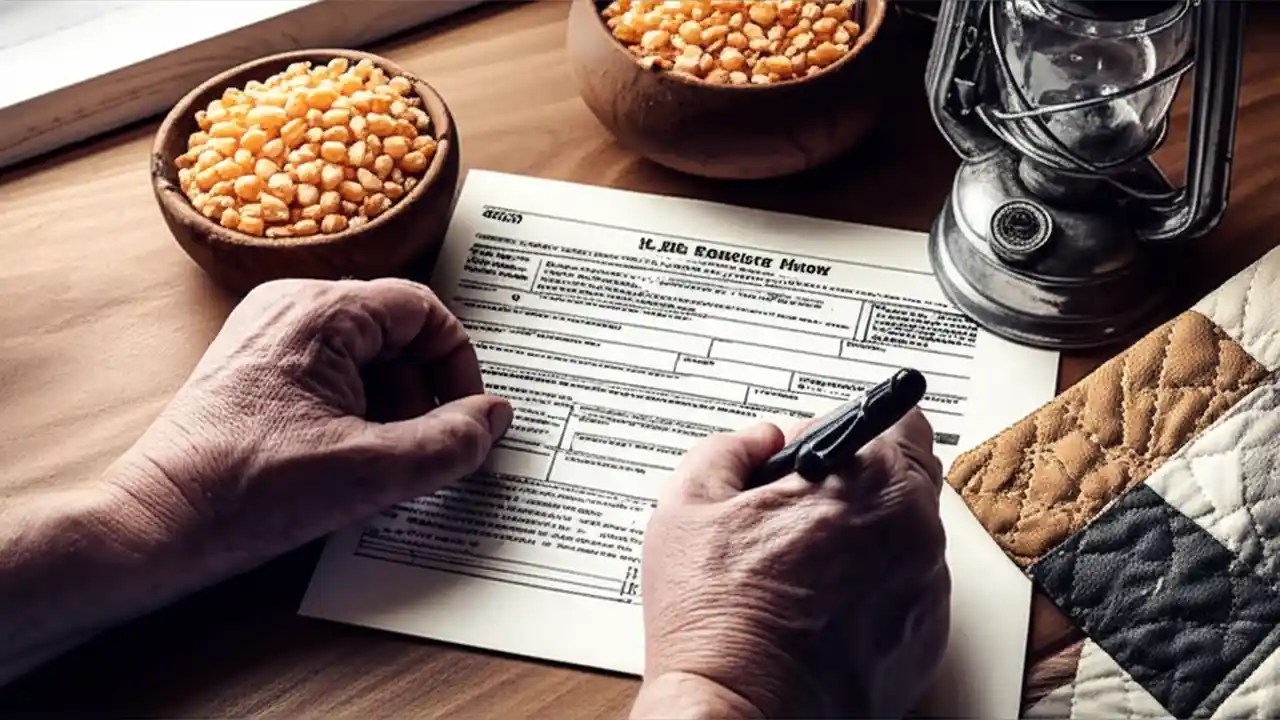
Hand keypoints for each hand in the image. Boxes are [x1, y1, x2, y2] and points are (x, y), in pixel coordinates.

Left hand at [113, 277, 511, 569]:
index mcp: (321, 312)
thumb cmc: (249, 492)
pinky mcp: (256, 369)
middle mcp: (291, 307)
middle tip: (411, 450)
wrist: (157, 526)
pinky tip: (340, 461)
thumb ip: (451, 441)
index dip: (457, 365)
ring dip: (387, 410)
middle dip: (419, 395)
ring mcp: (269, 336)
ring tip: (367, 463)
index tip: (466, 417)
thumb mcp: (373, 471)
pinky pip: (331, 376)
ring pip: (365, 360)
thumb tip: (495, 417)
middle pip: (396, 334)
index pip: (423, 310)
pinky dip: (353, 414)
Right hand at [632, 411, 948, 718]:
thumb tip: (760, 440)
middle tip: (797, 516)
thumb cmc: (715, 620)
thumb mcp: (688, 503)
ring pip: (904, 542)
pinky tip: (819, 612)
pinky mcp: (926, 645)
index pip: (901, 421)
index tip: (823, 452)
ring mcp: (927, 594)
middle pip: (902, 484)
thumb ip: (731, 447)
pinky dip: (872, 596)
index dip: (854, 431)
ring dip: (864, 545)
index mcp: (870, 483)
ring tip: (800, 573)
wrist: (738, 713)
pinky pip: (906, 596)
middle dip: (854, 491)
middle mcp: (915, 534)